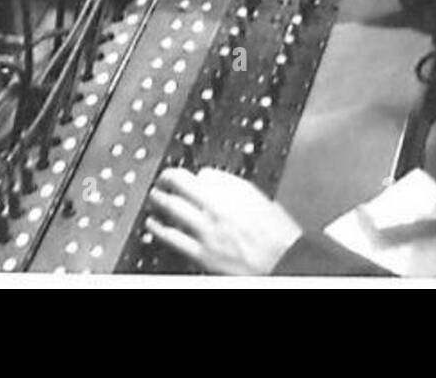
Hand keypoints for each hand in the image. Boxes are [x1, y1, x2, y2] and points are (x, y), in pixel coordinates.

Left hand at [146, 167, 301, 274]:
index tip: (174, 173)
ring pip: (173, 212)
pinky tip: (153, 226)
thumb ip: (229, 184)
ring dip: (159, 202)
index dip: (182, 173)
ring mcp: (207, 234)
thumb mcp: (256, 197)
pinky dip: (159, 230)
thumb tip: (206, 176)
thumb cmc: (275, 231)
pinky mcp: (202, 255)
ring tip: (153, 199)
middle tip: (160, 181)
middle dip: (166, 183)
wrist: (281, 262)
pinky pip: (173, 239)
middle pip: (180, 190)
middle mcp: (216, 211)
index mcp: (231, 194)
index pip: (197, 176)